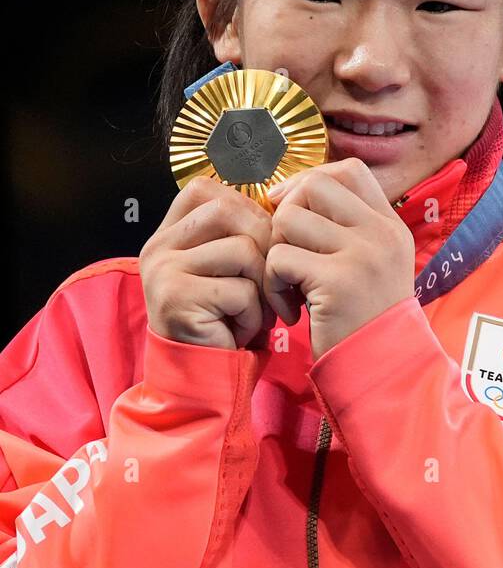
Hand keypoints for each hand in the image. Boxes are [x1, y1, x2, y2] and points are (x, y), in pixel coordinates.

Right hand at [140, 179, 275, 350]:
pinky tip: (240, 331)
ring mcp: (163, 271)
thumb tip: (279, 206)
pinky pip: (241, 290)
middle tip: (271, 280)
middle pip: (229, 209)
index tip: (261, 239)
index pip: (205, 188)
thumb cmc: (224, 320)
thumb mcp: (227, 269)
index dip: (244, 206)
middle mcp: (158, 247)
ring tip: (253, 311)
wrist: (200, 379)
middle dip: (264, 242)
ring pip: (243, 250)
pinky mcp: (177, 299)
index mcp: (168, 234)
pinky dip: (253, 314)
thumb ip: (238, 233)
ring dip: (262, 286)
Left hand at [263, 158, 415, 361]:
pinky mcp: (337, 282)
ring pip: (289, 219)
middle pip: (314, 185)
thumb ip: (346, 230)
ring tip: (289, 286)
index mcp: (390, 226)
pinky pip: (280, 258)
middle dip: (287, 214)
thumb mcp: (373, 266)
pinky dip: (273, 285)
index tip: (292, 209)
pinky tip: (290, 312)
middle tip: (287, 252)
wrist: (386, 378)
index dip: (312, 180)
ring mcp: (361, 255)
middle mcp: (380, 233)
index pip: (349, 170)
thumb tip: (292, 195)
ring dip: (276, 253)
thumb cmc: (367, 323)